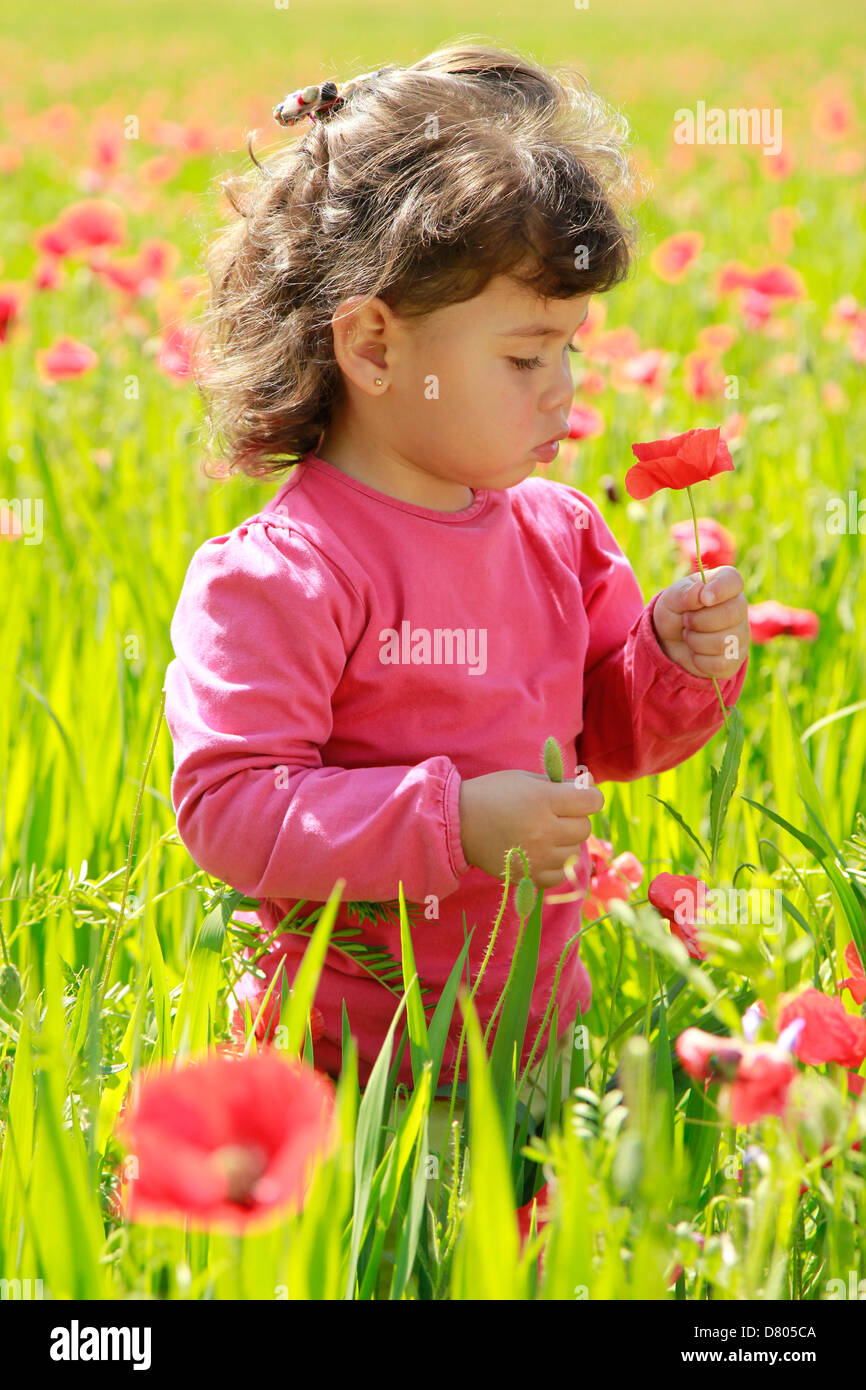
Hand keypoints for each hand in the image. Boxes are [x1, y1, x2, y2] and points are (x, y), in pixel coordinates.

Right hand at [458, 770, 604, 888]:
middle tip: (556, 815)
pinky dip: (554, 865)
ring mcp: (537, 857)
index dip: (589, 796)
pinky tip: (541, 853)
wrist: (458, 823)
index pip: (591, 801)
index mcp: (542, 800)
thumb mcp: (526, 779)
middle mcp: (543, 830)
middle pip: (583, 828)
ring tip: (544, 834)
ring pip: (573, 853)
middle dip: (575, 819)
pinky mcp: (528, 877)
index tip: (579, 796)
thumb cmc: (493, 795)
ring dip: (564, 843)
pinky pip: (559, 875)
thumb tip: (591, 784)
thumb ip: (560, 783)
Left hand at [652, 565, 748, 679]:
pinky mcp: (735, 658)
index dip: (719, 589)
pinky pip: (720, 663)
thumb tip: (700, 593)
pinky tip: (696, 652)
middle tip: (686, 620)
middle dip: (698, 620)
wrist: (670, 643)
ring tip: (689, 635)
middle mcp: (738, 607)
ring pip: (723, 642)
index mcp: (724, 584)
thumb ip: (684, 593)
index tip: (703, 599)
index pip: (733, 580)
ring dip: (695, 641)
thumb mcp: (671, 599)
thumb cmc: (675, 613)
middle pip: (730, 614)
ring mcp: (740, 634)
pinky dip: (699, 660)